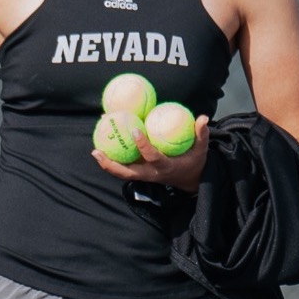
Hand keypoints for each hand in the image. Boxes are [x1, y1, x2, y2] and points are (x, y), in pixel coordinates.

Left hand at [92, 113, 210, 191]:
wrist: (190, 180)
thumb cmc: (194, 162)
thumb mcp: (201, 150)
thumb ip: (201, 134)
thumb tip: (203, 117)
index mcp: (165, 167)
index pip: (152, 157)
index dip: (143, 145)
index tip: (135, 130)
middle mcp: (151, 174)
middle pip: (127, 173)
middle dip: (111, 164)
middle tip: (97, 150)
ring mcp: (144, 175)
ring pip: (122, 173)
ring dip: (107, 163)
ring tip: (95, 149)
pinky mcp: (140, 173)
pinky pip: (124, 167)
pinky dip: (113, 159)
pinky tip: (104, 146)